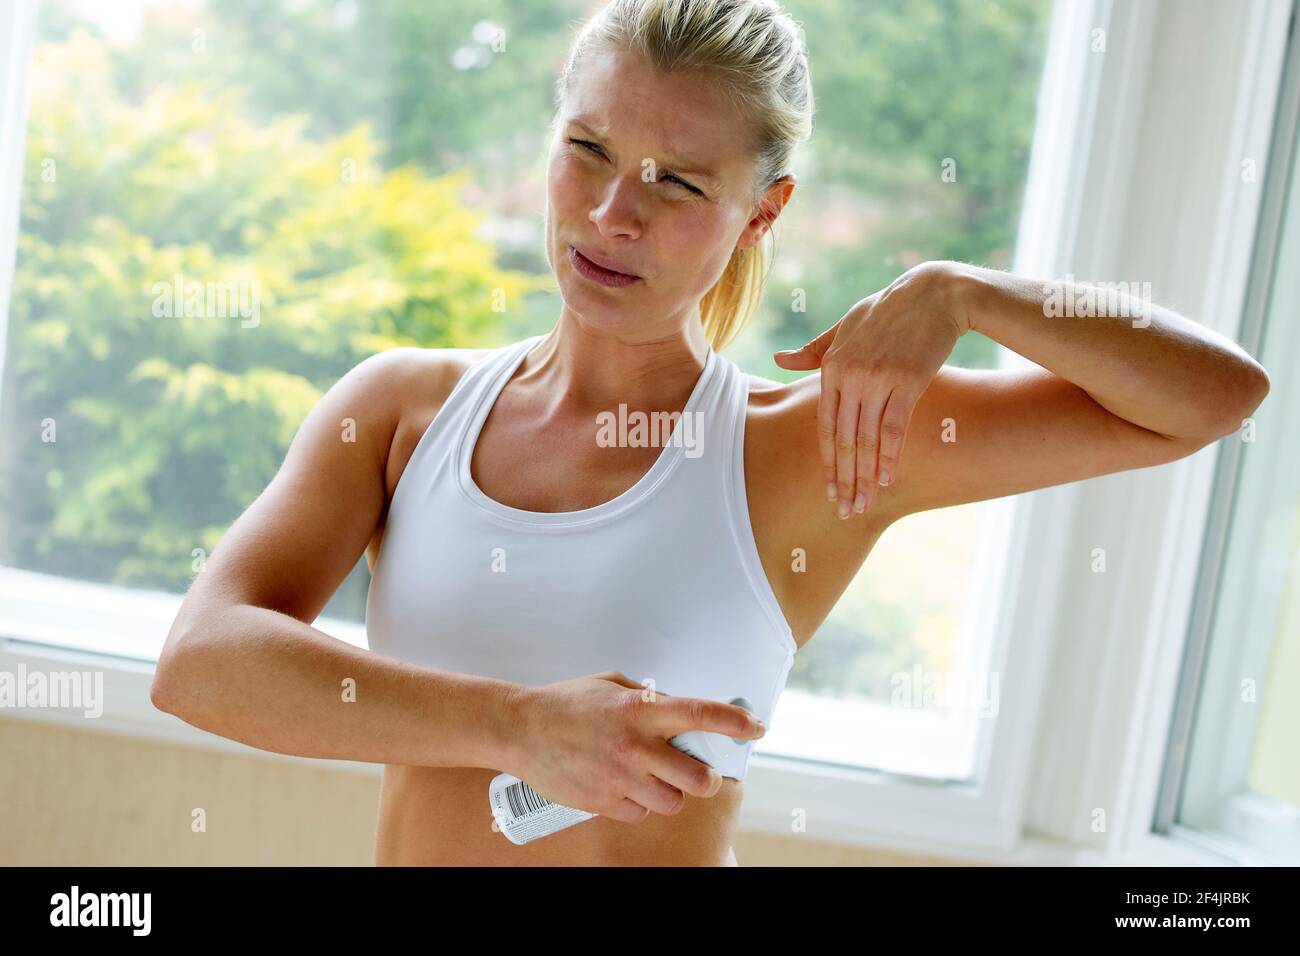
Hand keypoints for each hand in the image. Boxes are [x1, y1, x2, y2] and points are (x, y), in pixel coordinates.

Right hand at [508, 671, 765, 823]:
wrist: (520, 729)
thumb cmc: (568, 703)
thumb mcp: (613, 684)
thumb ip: (649, 697)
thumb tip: (681, 711)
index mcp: (640, 709)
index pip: (700, 714)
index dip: (735, 722)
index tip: (757, 727)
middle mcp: (635, 745)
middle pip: (700, 779)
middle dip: (706, 778)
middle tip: (700, 772)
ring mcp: (619, 777)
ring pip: (673, 802)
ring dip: (671, 792)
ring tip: (653, 777)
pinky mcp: (602, 801)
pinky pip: (640, 813)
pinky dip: (639, 803)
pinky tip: (624, 786)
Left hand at [773, 262, 968, 517]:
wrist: (933, 294)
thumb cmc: (887, 310)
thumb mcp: (844, 327)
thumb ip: (814, 351)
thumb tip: (778, 360)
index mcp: (832, 367)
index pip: (825, 426)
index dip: (827, 462)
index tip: (828, 490)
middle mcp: (851, 377)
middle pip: (844, 440)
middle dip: (844, 479)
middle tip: (843, 510)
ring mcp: (878, 380)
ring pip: (867, 440)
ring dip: (865, 477)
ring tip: (862, 504)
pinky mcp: (908, 382)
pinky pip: (895, 428)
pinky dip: (890, 456)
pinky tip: (886, 479)